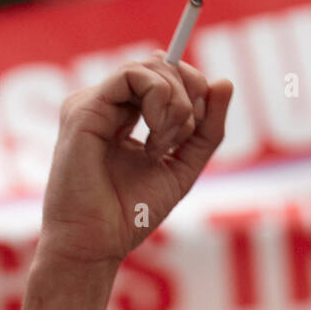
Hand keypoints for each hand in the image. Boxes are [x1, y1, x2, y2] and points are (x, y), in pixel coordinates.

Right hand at [38, 55, 233, 266]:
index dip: (195, 92)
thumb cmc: (130, 215)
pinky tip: (155, 139)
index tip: (199, 129)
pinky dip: (158, 100)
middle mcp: (107, 104)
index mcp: (124, 116)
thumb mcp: (182, 168)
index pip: (167, 78)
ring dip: (176, 103)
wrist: (96, 245)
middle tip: (185, 137)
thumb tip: (225, 83)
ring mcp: (93, 102)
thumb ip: (206, 131)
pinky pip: (132, 74)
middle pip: (161, 64)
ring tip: (165, 144)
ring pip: (150, 65)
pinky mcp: (84, 108)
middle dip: (190, 95)